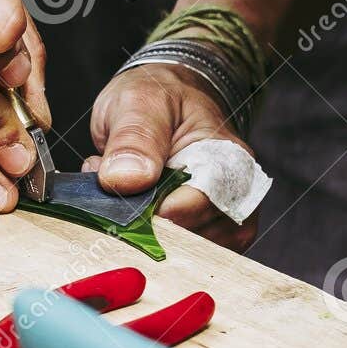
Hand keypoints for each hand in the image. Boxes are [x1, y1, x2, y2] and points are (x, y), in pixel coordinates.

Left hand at [85, 63, 257, 251]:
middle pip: (190, 236)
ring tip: (123, 185)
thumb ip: (134, 138)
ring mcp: (221, 221)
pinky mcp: (203, 236)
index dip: (155, 212)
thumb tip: (124, 180)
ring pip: (177, 250)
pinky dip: (141, 235)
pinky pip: (170, 252)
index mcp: (229, 160)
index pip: (199, 206)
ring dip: (138, 227)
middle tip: (110, 183)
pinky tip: (130, 202)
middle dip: (141, 219)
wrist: (166, 99)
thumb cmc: (159, 96)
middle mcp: (235, 197)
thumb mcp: (139, 101)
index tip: (120, 200)